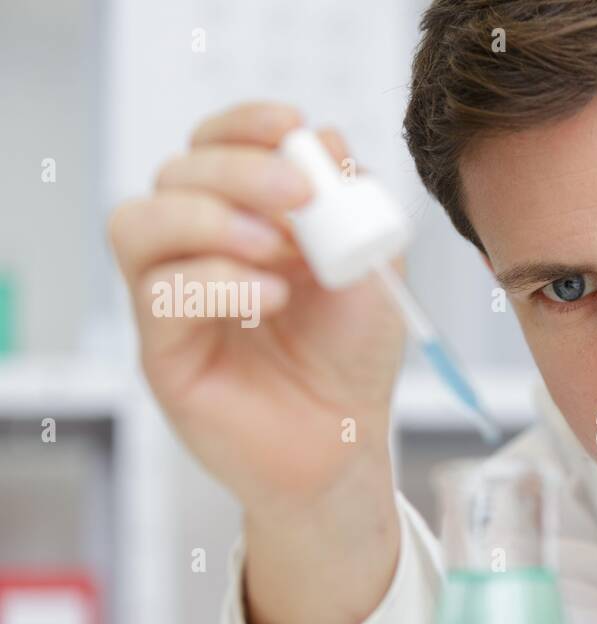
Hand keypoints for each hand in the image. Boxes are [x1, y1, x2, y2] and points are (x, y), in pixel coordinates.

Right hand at [107, 101, 405, 623]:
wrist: (347, 445)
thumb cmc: (353, 360)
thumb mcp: (374, 272)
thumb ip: (353, 207)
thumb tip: (326, 141)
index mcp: (245, 220)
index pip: (214, 146)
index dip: (244, 126)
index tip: (292, 126)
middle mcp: (198, 251)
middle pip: (176, 173)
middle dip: (239, 171)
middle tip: (299, 196)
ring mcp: (172, 300)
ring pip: (141, 223)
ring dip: (212, 219)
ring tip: (281, 252)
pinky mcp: (162, 351)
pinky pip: (159, 292)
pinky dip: (217, 281)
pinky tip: (272, 298)